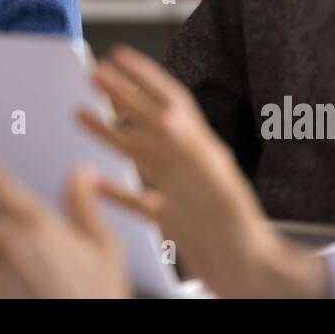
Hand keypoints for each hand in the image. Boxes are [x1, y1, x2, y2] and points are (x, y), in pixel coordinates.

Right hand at [80, 45, 329, 297]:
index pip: (168, 100)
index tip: (119, 56)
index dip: (144, 75)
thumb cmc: (242, 236)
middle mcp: (188, 164)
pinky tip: (94, 183)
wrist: (251, 277)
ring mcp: (179, 190)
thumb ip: (191, 148)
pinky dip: (112, 188)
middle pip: (147, 119)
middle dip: (120, 94)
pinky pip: (135, 198)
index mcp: (200, 150)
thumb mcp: (216, 184)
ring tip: (83, 115)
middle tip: (93, 74)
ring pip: (137, 154)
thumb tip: (168, 114)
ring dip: (110, 134)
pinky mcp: (172, 219)